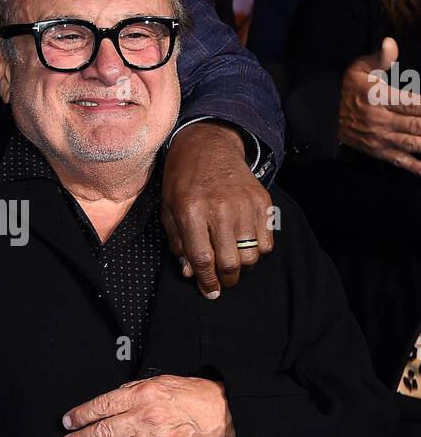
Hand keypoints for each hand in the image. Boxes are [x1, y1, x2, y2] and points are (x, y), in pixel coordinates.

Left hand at [59, 374, 236, 436]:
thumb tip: (106, 405)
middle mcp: (146, 419)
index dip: (80, 416)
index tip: (67, 422)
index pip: (101, 407)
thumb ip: (130, 391)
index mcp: (142, 396)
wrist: (220, 416)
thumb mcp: (158, 382)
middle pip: (102, 432)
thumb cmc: (190, 397)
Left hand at [161, 122, 273, 297]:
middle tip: (222, 280)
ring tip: (232, 259)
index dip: (206, 281)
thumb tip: (189, 272)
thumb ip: (178, 242)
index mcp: (191, 210)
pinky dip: (258, 250)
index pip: (202, 258)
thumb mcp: (169, 209)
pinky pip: (267, 241)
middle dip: (226, 279)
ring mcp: (244, 205)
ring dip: (242, 266)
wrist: (209, 145)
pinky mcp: (262, 202)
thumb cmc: (184, 179)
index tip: (209, 291)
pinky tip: (245, 243)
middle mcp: (220, 209)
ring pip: (251, 255)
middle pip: (230, 262)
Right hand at [338, 38, 420, 176]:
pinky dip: (415, 166)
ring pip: (413, 143)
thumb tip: (390, 42)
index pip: (414, 104)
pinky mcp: (378, 151)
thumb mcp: (359, 68)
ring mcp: (381, 138)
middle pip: (418, 125)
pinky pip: (400, 160)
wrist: (322, 114)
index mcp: (380, 98)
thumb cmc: (345, 88)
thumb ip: (379, 58)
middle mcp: (382, 120)